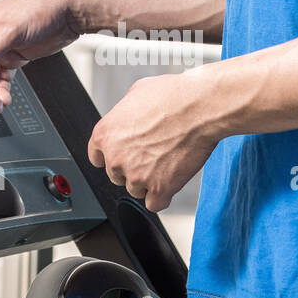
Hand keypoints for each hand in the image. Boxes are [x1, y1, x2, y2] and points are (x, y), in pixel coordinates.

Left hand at [87, 71, 217, 212]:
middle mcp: (116, 157)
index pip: (97, 157)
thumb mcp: (136, 92)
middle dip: (133, 168)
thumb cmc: (173, 96)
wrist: (199, 108)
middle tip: (153, 154)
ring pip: (136, 190)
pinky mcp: (159, 188)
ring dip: (148, 181)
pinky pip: (154, 204)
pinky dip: (162, 196)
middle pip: (117, 176)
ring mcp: (136, 175)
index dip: (112, 156)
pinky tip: (170, 182)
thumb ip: (124, 113)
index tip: (122, 156)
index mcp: (105, 134)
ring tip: (166, 163)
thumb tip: (128, 118)